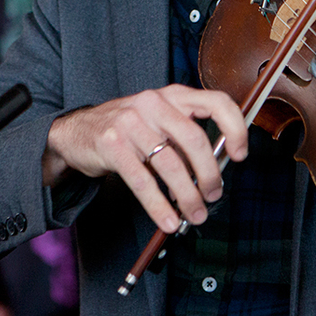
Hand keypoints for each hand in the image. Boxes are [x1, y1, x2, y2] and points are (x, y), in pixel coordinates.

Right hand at [43, 85, 248, 232]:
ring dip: (187, 196)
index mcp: (173, 95)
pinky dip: (159, 205)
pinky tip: (169, 220)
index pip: (216, 102)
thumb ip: (186, 138)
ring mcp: (130, 121)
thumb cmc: (127, 130)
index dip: (235, 128)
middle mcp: (154, 102)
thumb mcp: (159, 122)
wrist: (75, 130)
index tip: (240, 155)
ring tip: (195, 214)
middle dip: (209, 174)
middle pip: (194, 139)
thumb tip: (215, 174)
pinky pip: (142, 180)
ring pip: (170, 163)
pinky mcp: (111, 144)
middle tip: (214, 195)